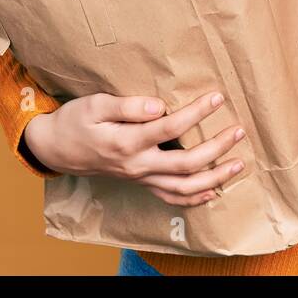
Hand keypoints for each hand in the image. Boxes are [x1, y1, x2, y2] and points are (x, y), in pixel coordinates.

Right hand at [22, 91, 245, 206]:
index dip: (196, 113)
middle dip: (217, 148)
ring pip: (183, 188)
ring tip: (238, 163)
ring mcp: (140, 178)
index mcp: (127, 142)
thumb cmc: (76, 121)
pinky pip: (171, 197)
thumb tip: (157, 106)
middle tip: (239, 131)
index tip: (217, 98)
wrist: (57, 148)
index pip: (170, 127)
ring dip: (214, 178)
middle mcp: (137, 165)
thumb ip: (126, 106)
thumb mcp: (94, 105)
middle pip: (186, 164)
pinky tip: (214, 191)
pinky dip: (195, 198)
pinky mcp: (141, 183)